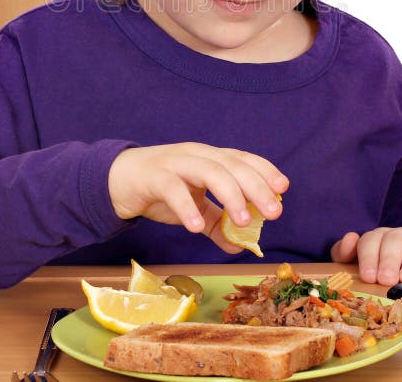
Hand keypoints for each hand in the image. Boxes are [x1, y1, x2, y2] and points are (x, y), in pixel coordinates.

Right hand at [108, 142, 288, 252]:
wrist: (117, 180)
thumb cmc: (161, 189)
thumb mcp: (194, 206)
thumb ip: (216, 224)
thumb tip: (240, 247)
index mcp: (209, 158)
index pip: (242, 159)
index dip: (264, 170)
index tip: (283, 189)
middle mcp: (196, 155)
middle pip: (231, 165)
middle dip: (255, 187)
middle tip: (273, 212)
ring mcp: (175, 162)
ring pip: (208, 170)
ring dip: (229, 194)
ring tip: (242, 221)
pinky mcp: (154, 176)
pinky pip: (173, 188)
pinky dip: (187, 207)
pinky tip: (197, 228)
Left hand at [330, 227, 401, 284]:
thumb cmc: (389, 275)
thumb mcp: (364, 267)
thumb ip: (347, 254)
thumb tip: (350, 238)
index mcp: (380, 238)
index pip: (371, 240)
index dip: (369, 257)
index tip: (369, 277)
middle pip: (394, 239)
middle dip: (389, 259)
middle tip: (387, 279)